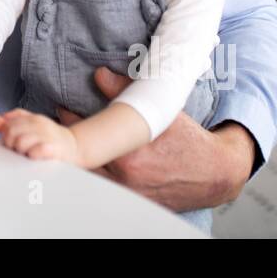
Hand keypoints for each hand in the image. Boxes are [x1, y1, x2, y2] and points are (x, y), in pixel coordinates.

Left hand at [0, 108, 79, 162]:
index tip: (11, 143)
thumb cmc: (52, 137)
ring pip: (20, 142)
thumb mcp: (37, 122)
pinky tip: (35, 157)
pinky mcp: (52, 149)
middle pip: (11, 132)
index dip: (5, 135)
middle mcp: (40, 124)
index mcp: (33, 118)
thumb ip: (20, 116)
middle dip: (10, 143)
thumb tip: (4, 116)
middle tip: (18, 150)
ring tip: (27, 154)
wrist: (75, 147)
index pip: (8, 124)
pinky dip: (32, 156)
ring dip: (20, 151)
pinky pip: (33, 152)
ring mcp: (46, 136)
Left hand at [56, 66, 254, 211]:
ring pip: (89, 175)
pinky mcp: (131, 202)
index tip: (63, 109)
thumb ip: (127, 92)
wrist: (214, 173)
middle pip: (81, 159)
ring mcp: (127, 194)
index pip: (85, 137)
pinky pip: (103, 187)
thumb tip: (100, 75)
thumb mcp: (162, 112)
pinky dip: (94, 171)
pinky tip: (92, 158)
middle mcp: (125, 178)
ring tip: (74, 141)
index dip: (69, 120)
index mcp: (131, 155)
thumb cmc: (190, 142)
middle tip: (63, 123)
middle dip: (71, 140)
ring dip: (79, 157)